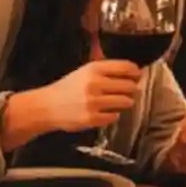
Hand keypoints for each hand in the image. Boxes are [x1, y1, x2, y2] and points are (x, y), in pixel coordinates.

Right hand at [22, 60, 141, 132]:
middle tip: (130, 91)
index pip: (125, 67)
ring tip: (120, 102)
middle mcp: (95, 84)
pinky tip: (106, 112)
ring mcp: (94, 102)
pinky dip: (113, 115)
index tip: (138, 75)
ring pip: (126, 101)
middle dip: (133, 88)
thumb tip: (134, 71)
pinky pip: (115, 116)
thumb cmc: (68, 88)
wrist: (47, 106)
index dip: (136, 72)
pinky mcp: (92, 119)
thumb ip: (106, 70)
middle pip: (129, 85)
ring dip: (126, 102)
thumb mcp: (84, 71)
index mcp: (93, 69)